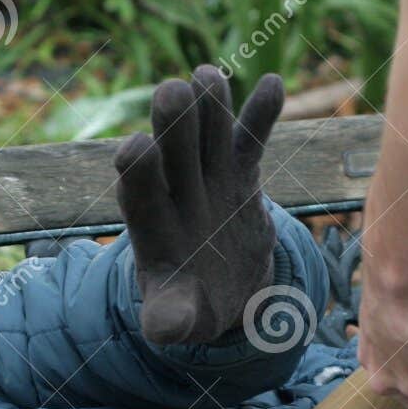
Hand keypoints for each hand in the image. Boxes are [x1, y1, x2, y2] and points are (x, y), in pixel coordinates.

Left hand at [115, 65, 283, 344]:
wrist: (222, 288)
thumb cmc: (192, 306)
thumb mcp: (180, 320)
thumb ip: (170, 320)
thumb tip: (165, 331)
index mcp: (152, 224)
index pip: (139, 192)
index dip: (137, 172)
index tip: (136, 149)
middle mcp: (176, 190)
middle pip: (172, 149)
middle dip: (172, 122)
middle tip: (172, 92)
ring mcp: (209, 176)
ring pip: (208, 131)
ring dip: (209, 103)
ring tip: (209, 76)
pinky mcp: (242, 171)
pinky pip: (252, 137)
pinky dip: (261, 112)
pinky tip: (272, 84)